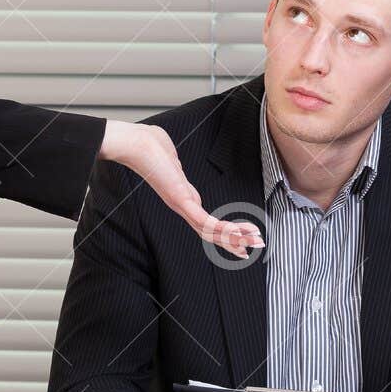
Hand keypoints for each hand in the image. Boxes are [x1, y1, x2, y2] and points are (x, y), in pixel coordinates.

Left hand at [100, 120, 263, 259]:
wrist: (135, 143)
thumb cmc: (148, 145)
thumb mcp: (170, 158)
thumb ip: (176, 164)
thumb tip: (175, 162)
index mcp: (181, 196)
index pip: (205, 220)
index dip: (223, 231)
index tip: (239, 239)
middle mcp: (182, 205)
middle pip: (210, 232)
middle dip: (233, 240)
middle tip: (254, 247)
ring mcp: (181, 205)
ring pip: (210, 231)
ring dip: (235, 238)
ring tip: (255, 241)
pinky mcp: (181, 201)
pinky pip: (205, 221)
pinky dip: (224, 229)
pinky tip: (240, 233)